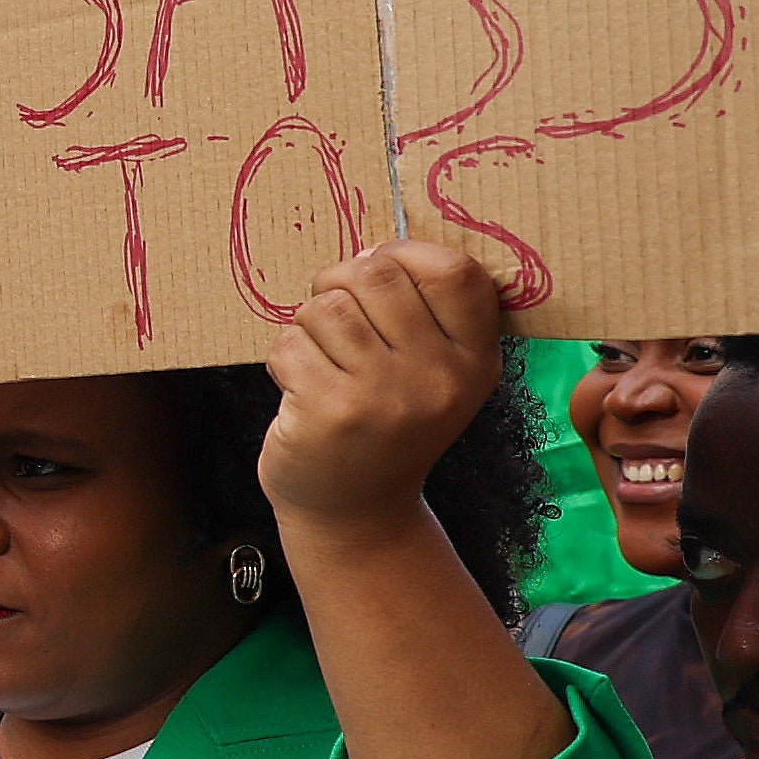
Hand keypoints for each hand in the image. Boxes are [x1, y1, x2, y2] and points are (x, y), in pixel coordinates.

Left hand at [259, 242, 512, 539]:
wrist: (356, 510)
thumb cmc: (385, 423)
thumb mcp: (433, 373)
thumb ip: (423, 312)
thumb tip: (374, 249)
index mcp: (475, 359)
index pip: (455, 270)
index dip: (405, 255)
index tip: (379, 277)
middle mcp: (439, 378)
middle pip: (377, 275)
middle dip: (339, 282)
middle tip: (333, 315)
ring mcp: (386, 397)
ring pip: (325, 307)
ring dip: (307, 325)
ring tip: (320, 359)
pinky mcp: (331, 413)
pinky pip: (289, 345)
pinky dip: (284, 359)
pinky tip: (301, 390)